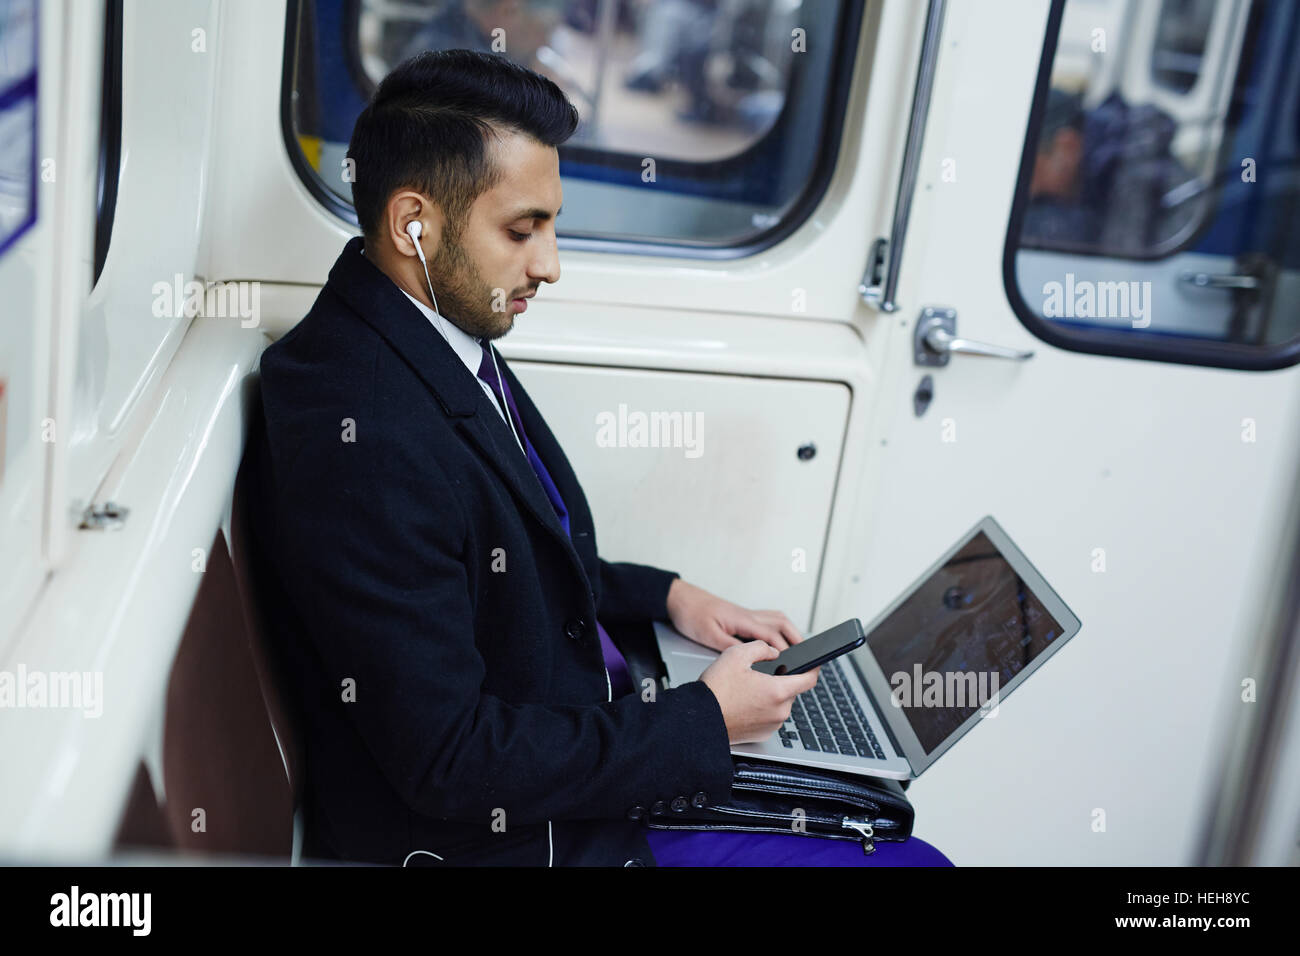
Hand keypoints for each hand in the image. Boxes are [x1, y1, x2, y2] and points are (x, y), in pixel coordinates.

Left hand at [665, 578, 803, 652]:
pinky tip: (778, 637)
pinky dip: (779, 627)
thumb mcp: (709, 636)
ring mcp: (747, 613)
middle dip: (796, 638)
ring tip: (798, 648)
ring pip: (777, 618)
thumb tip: (752, 658)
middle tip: (805, 655)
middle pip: (781, 623)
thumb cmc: (692, 615)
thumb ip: (732, 646)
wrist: (681, 599)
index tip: (793, 664)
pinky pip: (768, 619)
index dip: (784, 650)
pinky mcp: (742, 615)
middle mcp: (748, 614)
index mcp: (742, 620)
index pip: (771, 635)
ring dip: (790, 631)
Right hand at [698, 640, 820, 743]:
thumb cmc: (715, 690)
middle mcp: (780, 711)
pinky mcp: (763, 735)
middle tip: (758, 674)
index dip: (813, 667)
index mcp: (778, 691)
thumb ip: (761, 647)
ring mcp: (772, 725)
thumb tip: (773, 652)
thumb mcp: (736, 654)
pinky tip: (744, 703)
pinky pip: (770, 717)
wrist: (700, 720)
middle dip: (780, 680)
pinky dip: (762, 709)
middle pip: (791, 690)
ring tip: (746, 689)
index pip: (810, 679)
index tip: (813, 662)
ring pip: (780, 703)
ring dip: (770, 695)